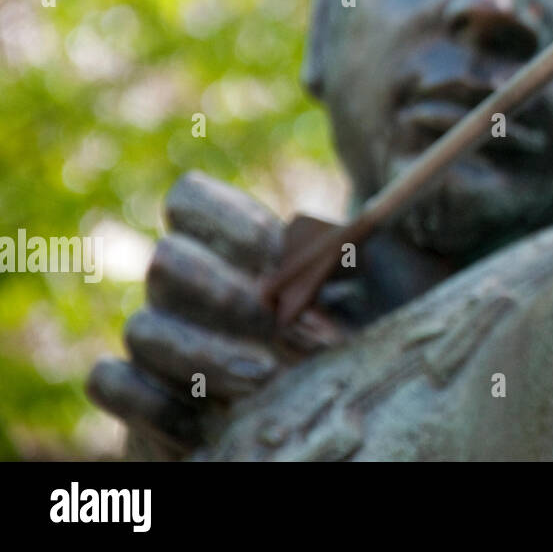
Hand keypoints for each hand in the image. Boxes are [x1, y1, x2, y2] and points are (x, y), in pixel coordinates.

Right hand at [87, 172, 336, 458]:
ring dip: (208, 356)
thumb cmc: (347, 330)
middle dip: (231, 295)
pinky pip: (114, 386)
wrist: (327, 404)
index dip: (232, 221)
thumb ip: (352, 254)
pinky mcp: (140, 397)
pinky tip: (213, 423)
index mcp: (221, 242)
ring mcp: (154, 339)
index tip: (285, 252)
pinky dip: (157, 404)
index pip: (188, 199)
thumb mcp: (367, 287)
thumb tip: (355, 237)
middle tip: (292, 325)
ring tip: (270, 378)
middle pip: (167, 262)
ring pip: (143, 329)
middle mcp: (178, 285)